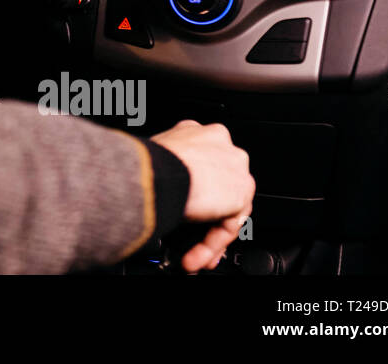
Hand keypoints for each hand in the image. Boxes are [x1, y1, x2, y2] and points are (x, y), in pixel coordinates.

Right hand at [151, 120, 254, 272]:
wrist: (157, 171)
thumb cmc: (145, 163)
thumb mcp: (154, 157)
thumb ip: (165, 169)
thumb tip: (153, 186)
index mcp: (197, 132)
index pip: (204, 166)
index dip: (194, 192)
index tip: (184, 208)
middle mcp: (220, 144)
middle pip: (219, 189)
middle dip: (205, 218)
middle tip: (188, 240)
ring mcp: (234, 166)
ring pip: (224, 209)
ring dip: (206, 237)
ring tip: (190, 255)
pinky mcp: (241, 191)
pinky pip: (228, 225)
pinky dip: (211, 244)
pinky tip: (195, 256)